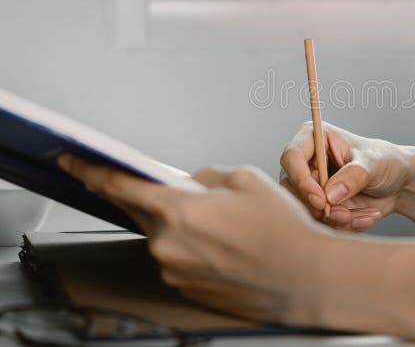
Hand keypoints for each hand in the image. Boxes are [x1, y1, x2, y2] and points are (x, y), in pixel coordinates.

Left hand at [57, 155, 323, 325]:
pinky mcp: (185, 288)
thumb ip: (206, 176)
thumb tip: (189, 183)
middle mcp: (167, 244)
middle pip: (141, 211)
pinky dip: (193, 246)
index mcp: (178, 211)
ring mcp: (174, 270)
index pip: (118, 187)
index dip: (90, 172)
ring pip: (163, 235)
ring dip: (182, 224)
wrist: (304, 278)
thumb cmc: (282, 230)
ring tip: (225, 225)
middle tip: (182, 194)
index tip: (72, 162)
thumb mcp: (247, 179)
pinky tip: (225, 244)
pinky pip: (177, 257)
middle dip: (152, 197)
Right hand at [280, 122, 412, 231]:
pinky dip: (342, 225)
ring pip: (305, 209)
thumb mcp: (374, 163)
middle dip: (320, 207)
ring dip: (335, 219)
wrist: (399, 184)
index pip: (292, 157)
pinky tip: (365, 218)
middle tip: (345, 215)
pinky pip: (319, 223)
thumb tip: (330, 194)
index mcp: (315, 138)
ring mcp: (311, 185)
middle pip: (292, 188)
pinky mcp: (319, 206)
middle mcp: (307, 162)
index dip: (301, 180)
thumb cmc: (386, 162)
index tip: (322, 201)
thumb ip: (353, 176)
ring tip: (363, 216)